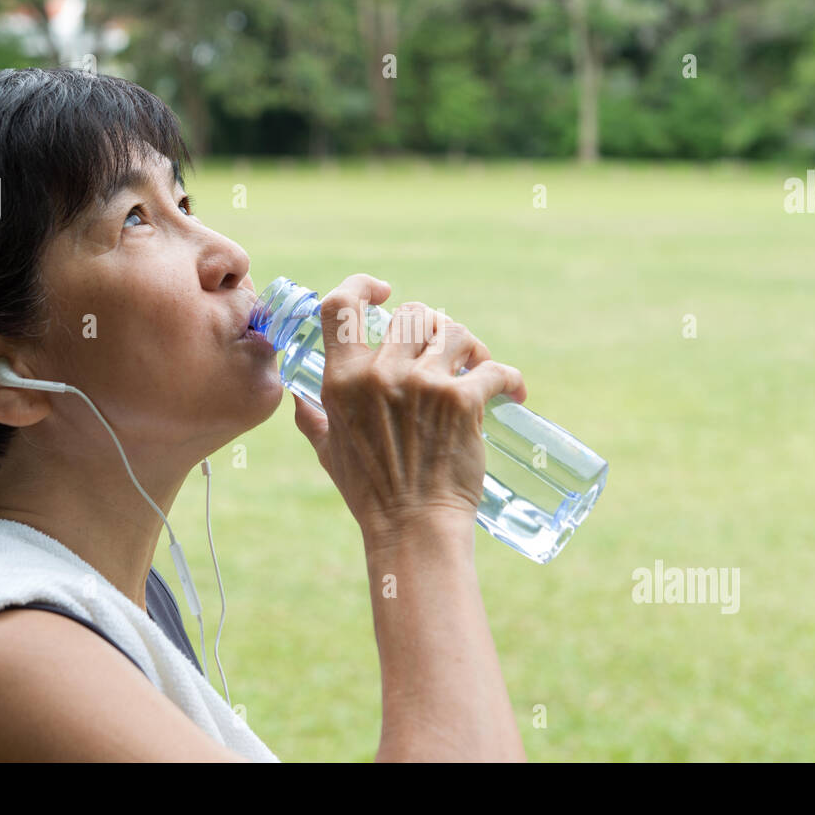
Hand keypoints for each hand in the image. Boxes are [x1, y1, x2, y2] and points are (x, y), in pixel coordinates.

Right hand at [291, 273, 526, 553]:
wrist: (414, 528)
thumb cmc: (372, 494)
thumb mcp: (330, 453)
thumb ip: (314, 419)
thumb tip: (301, 402)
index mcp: (342, 380)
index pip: (340, 307)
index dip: (362, 286)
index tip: (384, 291)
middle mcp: (380, 374)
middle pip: (413, 314)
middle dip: (433, 327)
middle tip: (448, 352)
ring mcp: (422, 384)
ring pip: (455, 331)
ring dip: (470, 347)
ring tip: (478, 367)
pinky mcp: (462, 401)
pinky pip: (494, 370)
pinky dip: (509, 379)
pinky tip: (513, 392)